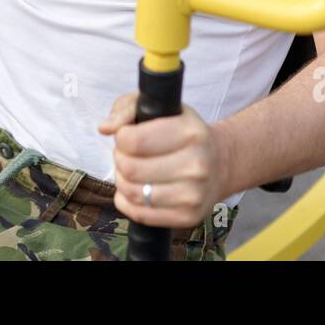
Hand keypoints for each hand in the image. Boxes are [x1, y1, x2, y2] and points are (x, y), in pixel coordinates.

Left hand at [98, 93, 227, 228]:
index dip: (121, 138)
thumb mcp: (157, 107)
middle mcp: (196, 165)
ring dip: (123, 180)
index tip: (127, 135)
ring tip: (133, 170)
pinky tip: (136, 188)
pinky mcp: (188, 217)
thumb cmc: (181, 131)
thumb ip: (126, 109)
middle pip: (130, 168)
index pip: (134, 141)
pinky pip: (139, 214)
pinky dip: (128, 201)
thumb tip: (105, 128)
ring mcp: (193, 195)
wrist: (219, 163)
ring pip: (132, 193)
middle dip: (120, 159)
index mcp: (190, 133)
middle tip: (128, 154)